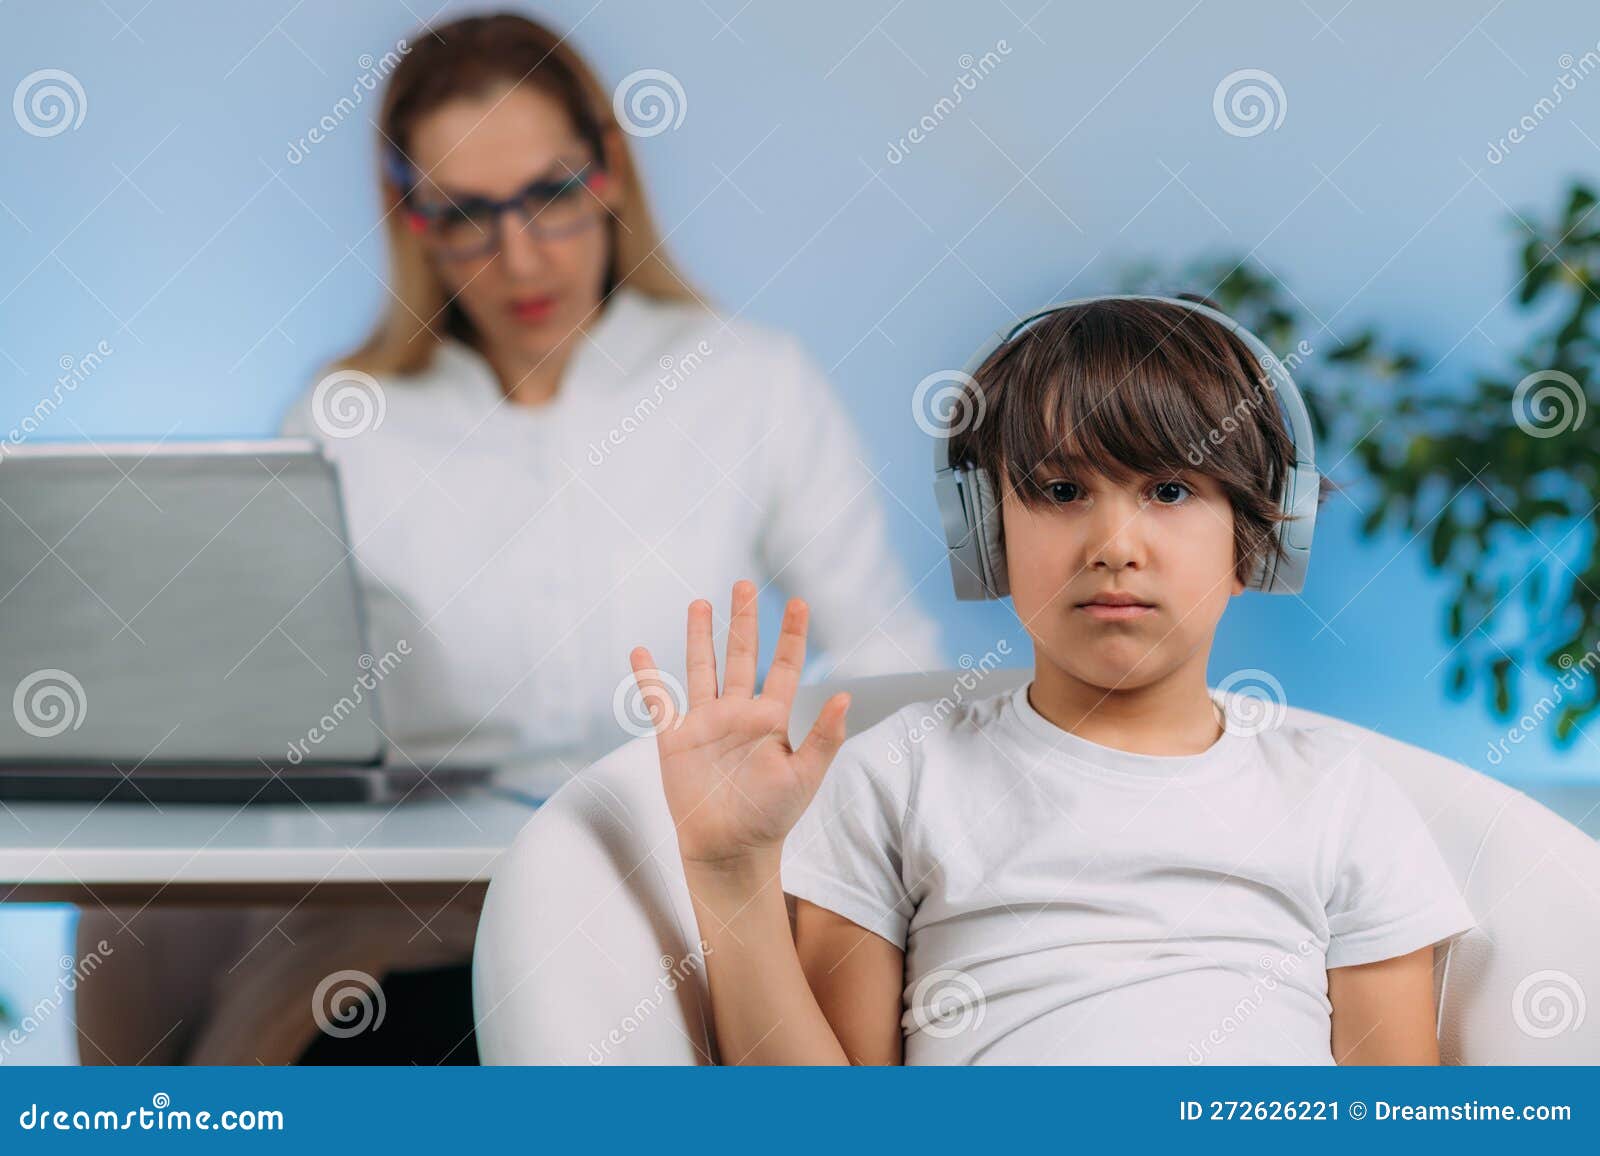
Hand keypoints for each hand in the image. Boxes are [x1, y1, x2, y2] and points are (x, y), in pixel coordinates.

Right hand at [628, 579, 850, 870]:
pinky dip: (648, 676)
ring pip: (701, 668)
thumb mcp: (805, 777)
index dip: (791, 636)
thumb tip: (844, 698)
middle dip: (743, 621)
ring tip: (701, 603)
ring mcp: (705, 724)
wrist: (730, 850)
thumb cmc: (772, 817)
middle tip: (745, 584)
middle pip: (740, 656)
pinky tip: (640, 650)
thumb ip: (824, 737)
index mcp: (771, 719)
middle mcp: (738, 714)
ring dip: (700, 636)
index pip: (783, 667)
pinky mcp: (675, 740)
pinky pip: (659, 701)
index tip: (799, 603)